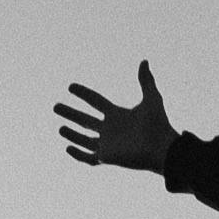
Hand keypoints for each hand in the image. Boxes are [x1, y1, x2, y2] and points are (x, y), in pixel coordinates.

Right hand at [56, 60, 175, 172]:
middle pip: (85, 120)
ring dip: (71, 134)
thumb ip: (146, 80)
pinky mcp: (108, 158)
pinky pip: (89, 158)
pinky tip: (67, 147)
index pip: (95, 102)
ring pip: (84, 139)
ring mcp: (108, 145)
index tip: (70, 87)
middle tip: (55, 106)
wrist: (162, 148)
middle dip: (70, 114)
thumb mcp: (152, 98)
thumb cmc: (159, 125)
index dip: (83, 94)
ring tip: (60, 128)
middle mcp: (110, 129)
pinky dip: (78, 154)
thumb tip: (144, 61)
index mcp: (117, 114)